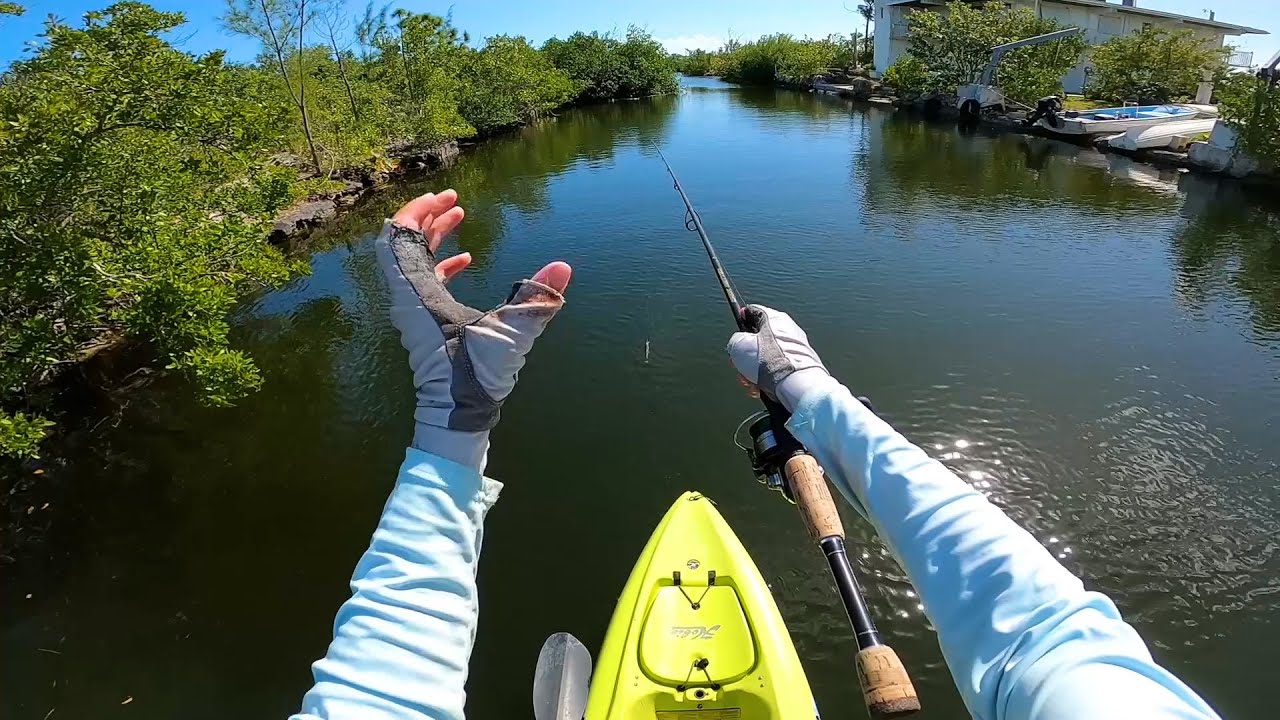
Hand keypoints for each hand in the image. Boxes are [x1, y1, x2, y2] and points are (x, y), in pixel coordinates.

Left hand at [377, 189, 571, 469]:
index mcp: (415, 294)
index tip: (445, 197)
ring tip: (459, 215)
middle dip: (425, 216)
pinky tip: (466, 258)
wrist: (456, 417)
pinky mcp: (425, 324)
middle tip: (453, 199)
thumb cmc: (474, 377)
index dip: (417, 211)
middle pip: (401, 243)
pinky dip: (440, 262)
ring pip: (411, 260)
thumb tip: (563, 267)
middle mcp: (407, 299)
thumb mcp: (509, 334)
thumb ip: (535, 298)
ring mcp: (413, 312)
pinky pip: (423, 281)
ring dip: (431, 235)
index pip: (398, 238)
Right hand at [726, 305, 833, 412]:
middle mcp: (787, 332)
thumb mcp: (740, 345)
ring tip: (749, 382)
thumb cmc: (770, 362)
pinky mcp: (798, 367)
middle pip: (758, 339)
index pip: (755, 311)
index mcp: (775, 319)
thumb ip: (735, 340)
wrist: (796, 386)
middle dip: (744, 355)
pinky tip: (759, 389)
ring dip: (751, 371)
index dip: (741, 319)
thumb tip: (739, 345)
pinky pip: (775, 371)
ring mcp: (794, 350)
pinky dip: (765, 380)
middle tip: (737, 364)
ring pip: (764, 358)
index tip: (735, 332)